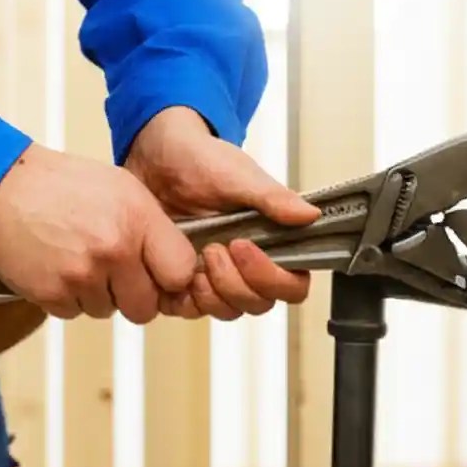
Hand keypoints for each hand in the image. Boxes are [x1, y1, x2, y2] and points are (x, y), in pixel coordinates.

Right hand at [0, 143, 197, 323]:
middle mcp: (113, 249)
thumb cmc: (62, 185)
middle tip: (115, 275)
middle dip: (133, 296)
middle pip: (145, 307)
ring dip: (95, 295)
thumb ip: (152, 228)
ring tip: (78, 260)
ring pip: (107, 311)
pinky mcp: (52, 293)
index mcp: (138, 220)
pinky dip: (66, 297)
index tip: (159, 276)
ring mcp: (82, 274)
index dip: (170, 279)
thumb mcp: (122, 188)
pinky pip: (73, 313)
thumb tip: (175, 266)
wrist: (4, 186)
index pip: (180, 274)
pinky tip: (58, 266)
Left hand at [124, 106, 320, 319]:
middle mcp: (245, 266)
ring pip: (227, 310)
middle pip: (258, 304)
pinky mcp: (181, 281)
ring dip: (213, 292)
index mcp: (270, 242)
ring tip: (199, 256)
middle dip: (237, 283)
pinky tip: (176, 271)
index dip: (274, 279)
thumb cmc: (203, 160)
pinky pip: (189, 309)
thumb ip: (274, 199)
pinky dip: (185, 298)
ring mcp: (213, 276)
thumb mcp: (239, 175)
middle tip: (215, 249)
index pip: (291, 284)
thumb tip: (311, 216)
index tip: (245, 247)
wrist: (156, 157)